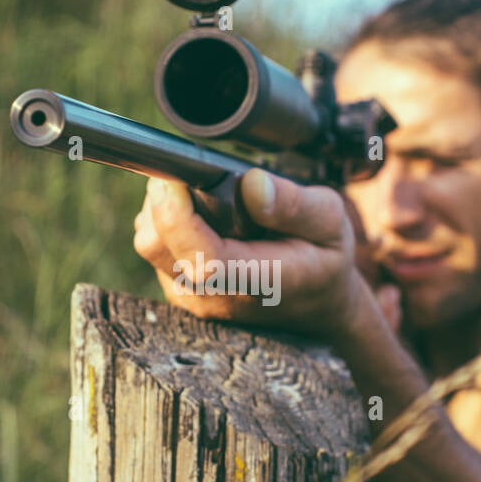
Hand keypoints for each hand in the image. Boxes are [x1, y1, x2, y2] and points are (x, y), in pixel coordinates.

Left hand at [133, 168, 366, 336]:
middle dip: (164, 200)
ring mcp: (195, 300)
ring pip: (150, 245)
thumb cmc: (323, 259)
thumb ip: (295, 204)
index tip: (173, 179)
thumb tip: (253, 185)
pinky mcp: (181, 292)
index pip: (204, 261)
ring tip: (201, 197)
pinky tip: (200, 219)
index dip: (177, 217)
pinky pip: (155, 250)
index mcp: (260, 281)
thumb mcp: (330, 222)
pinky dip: (166, 224)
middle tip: (191, 175)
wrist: (316, 306)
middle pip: (159, 246)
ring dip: (162, 211)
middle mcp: (218, 298)